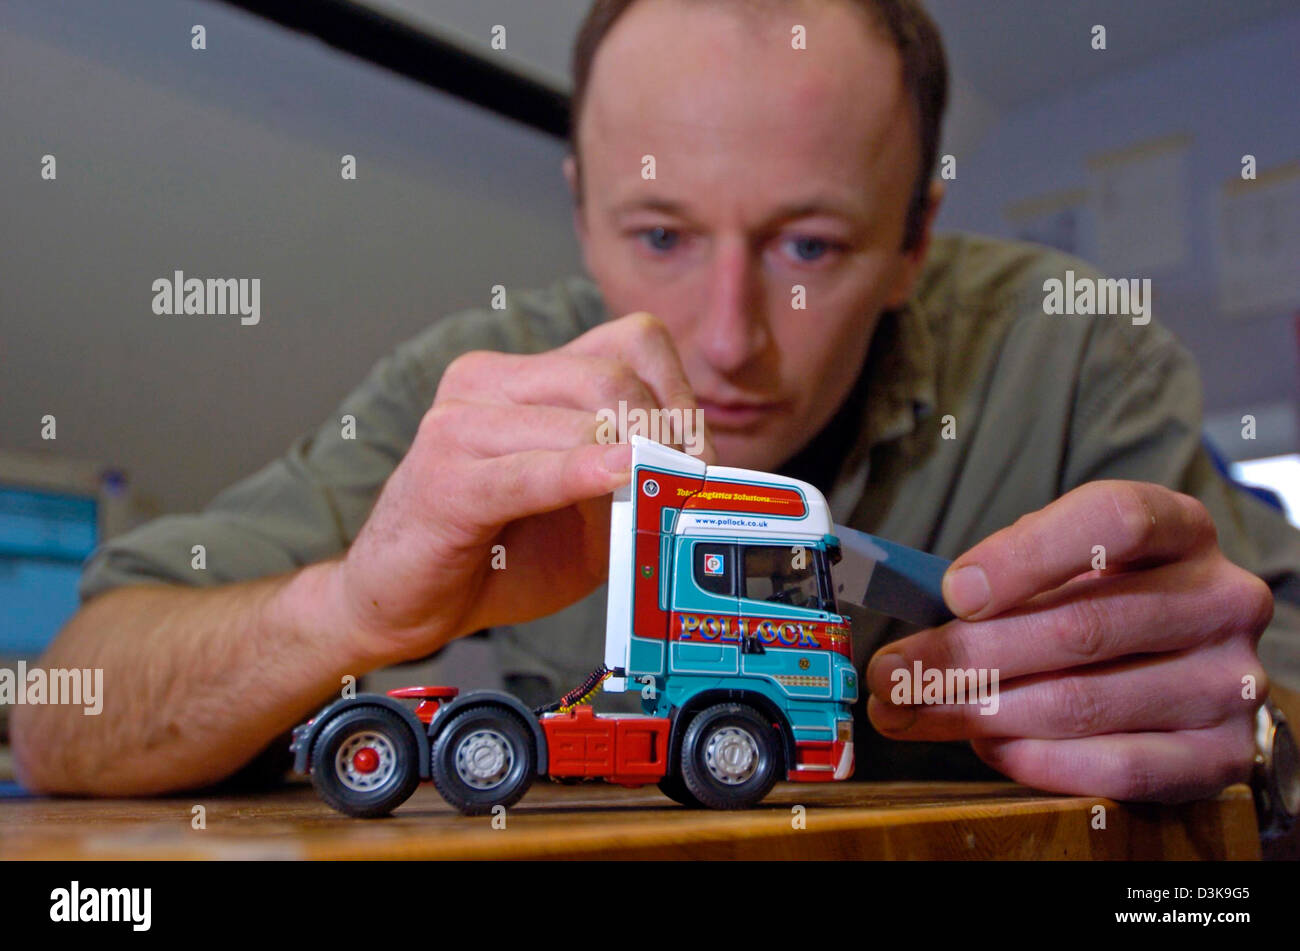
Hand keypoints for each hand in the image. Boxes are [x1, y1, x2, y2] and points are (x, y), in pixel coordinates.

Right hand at [331, 312, 713, 662]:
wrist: (406, 601)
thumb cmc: (494, 551)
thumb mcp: (586, 510)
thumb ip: (632, 478)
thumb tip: (699, 473)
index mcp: (525, 377)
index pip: (631, 342)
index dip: (679, 396)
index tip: (697, 456)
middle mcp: (488, 383)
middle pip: (612, 376)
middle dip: (668, 433)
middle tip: (690, 486)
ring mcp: (460, 424)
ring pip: (581, 415)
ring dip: (639, 459)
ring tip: (661, 499)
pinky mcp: (446, 479)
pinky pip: (530, 470)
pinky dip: (580, 473)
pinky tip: (617, 479)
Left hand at [865, 480, 1273, 801]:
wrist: (1191, 667)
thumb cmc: (1108, 601)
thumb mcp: (1067, 564)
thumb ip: (1009, 575)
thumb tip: (931, 608)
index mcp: (1181, 529)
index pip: (1113, 521)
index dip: (1026, 555)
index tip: (952, 592)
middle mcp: (1220, 599)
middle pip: (1081, 627)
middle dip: (965, 655)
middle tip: (891, 673)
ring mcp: (1230, 681)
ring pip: (1083, 701)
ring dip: (978, 713)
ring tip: (911, 712)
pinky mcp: (1223, 754)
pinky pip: (1118, 766)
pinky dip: (1039, 760)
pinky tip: (986, 746)